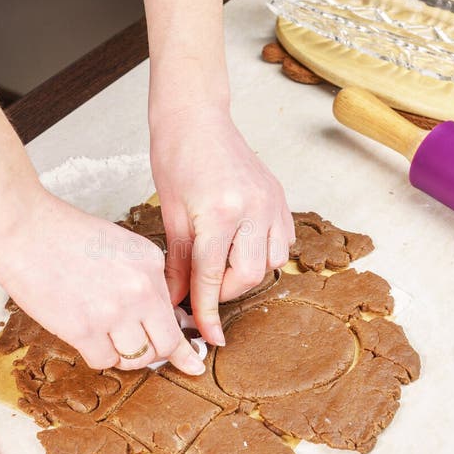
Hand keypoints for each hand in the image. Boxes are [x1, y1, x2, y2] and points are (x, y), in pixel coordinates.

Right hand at [0, 188, 204, 374]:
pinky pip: (104, 360)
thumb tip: (155, 315)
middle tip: (141, 352)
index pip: (176, 314)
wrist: (23, 229)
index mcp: (151, 264)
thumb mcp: (120, 246)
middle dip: (155, 353)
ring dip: (124, 354)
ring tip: (105, 337)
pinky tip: (86, 337)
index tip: (192, 362)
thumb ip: (142, 278)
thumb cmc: (63, 235)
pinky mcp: (83, 329)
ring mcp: (113, 311)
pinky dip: (97, 355)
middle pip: (164, 344)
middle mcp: (139, 289)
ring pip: (136, 358)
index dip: (180, 342)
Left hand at [150, 104, 294, 345]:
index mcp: (219, 212)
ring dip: (247, 274)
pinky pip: (283, 241)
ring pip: (272, 262)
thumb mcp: (170, 214)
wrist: (196, 118)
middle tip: (203, 291)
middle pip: (247, 276)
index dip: (207, 311)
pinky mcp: (279, 197)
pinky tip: (243, 248)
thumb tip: (176, 302)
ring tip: (222, 267)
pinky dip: (265, 253)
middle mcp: (253, 208)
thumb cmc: (175, 158)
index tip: (206, 335)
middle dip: (225, 293)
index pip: (212, 277)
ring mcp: (271, 202)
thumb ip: (177, 263)